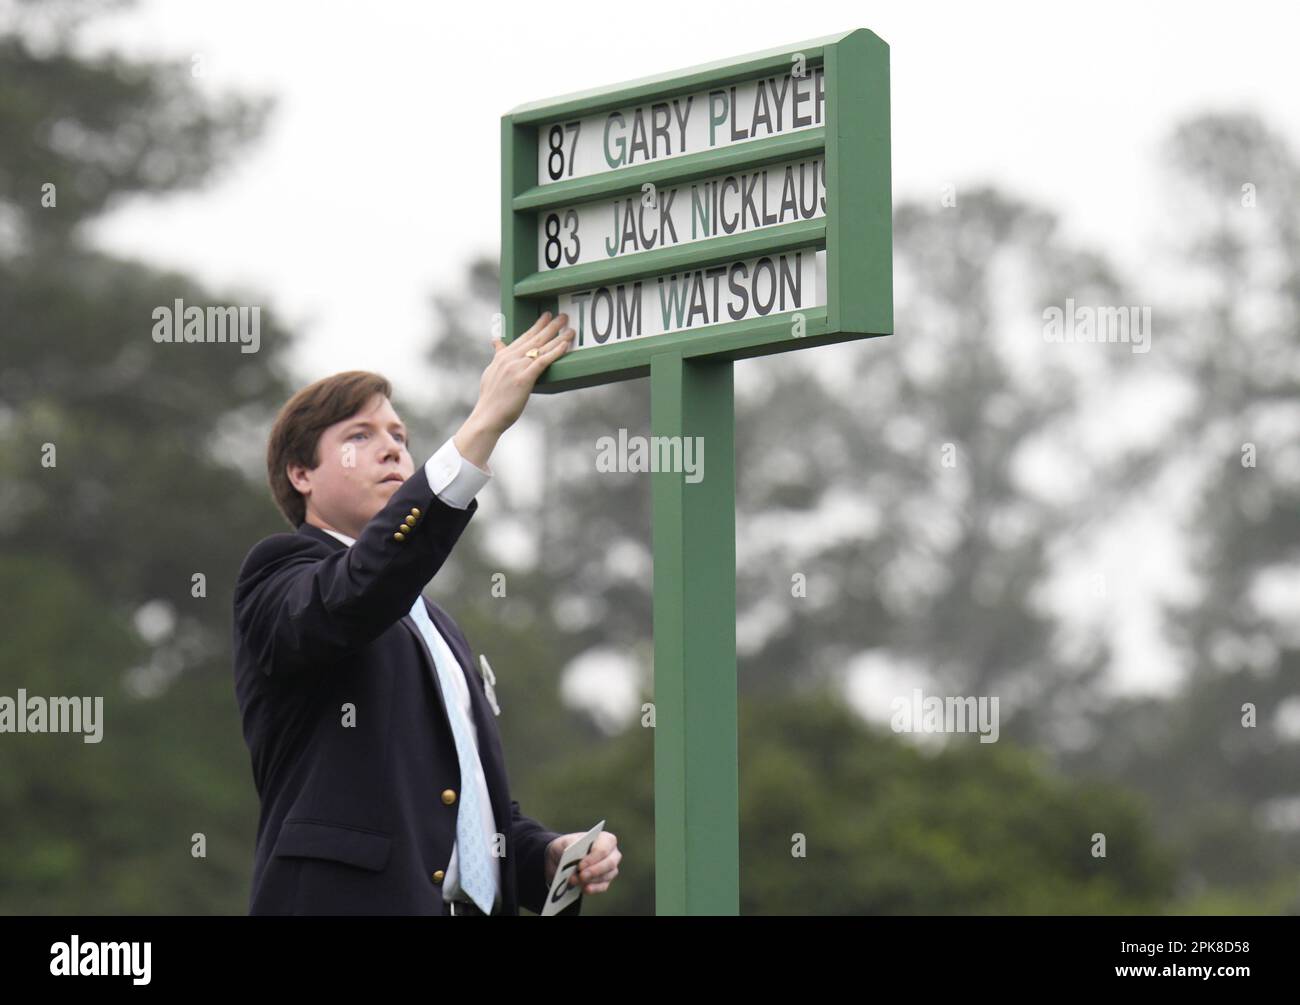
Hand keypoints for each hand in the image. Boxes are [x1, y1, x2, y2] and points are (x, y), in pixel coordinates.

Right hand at [454, 311, 573, 469]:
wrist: (487, 416)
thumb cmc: (491, 399)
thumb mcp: (491, 372)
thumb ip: (497, 356)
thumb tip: (495, 341)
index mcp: (502, 356)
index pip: (523, 336)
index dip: (536, 325)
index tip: (546, 316)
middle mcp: (509, 358)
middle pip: (534, 338)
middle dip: (550, 326)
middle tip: (563, 316)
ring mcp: (516, 367)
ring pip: (540, 347)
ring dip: (557, 337)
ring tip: (570, 328)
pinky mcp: (524, 378)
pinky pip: (542, 361)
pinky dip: (555, 352)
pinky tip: (565, 345)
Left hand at [544, 830, 619, 895]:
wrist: (565, 859)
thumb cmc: (569, 846)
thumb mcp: (566, 841)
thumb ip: (570, 844)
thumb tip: (573, 852)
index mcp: (606, 839)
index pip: (603, 849)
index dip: (592, 858)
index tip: (580, 866)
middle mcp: (613, 854)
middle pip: (610, 863)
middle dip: (594, 871)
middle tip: (580, 876)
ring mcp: (611, 869)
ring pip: (606, 876)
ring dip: (590, 880)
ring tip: (574, 881)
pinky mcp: (606, 881)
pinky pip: (603, 886)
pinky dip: (593, 888)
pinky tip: (584, 888)